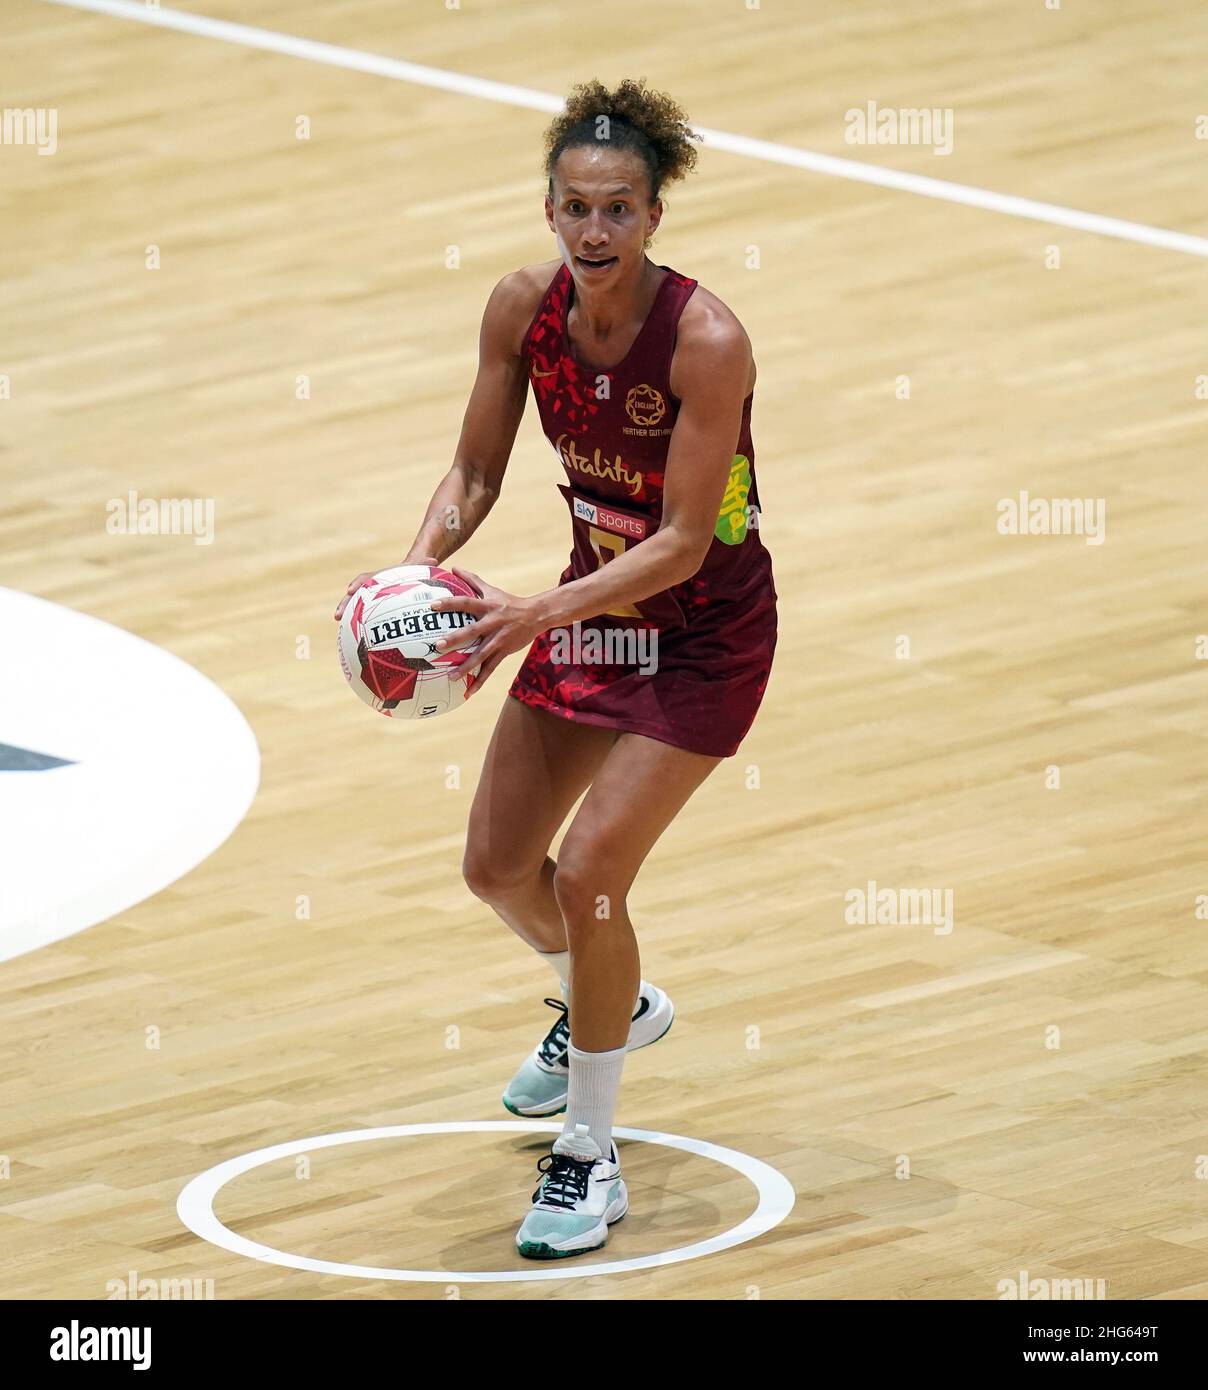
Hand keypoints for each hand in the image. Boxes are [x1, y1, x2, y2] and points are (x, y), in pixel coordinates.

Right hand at [332, 557, 438, 619]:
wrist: (412, 571)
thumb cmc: (415, 571)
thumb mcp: (419, 568)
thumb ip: (424, 565)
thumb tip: (434, 560)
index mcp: (381, 577)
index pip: (366, 578)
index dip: (358, 584)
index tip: (350, 590)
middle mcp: (372, 586)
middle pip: (355, 594)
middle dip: (345, 603)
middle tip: (338, 615)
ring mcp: (371, 596)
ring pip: (355, 605)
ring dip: (347, 613)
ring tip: (339, 624)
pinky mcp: (374, 605)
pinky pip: (364, 614)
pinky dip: (358, 623)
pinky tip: (354, 637)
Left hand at [429, 566, 544, 695]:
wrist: (536, 615)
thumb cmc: (508, 602)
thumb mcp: (491, 590)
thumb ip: (472, 580)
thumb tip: (454, 567)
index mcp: (488, 607)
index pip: (465, 603)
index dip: (449, 604)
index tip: (432, 606)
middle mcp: (493, 623)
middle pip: (472, 631)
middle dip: (455, 639)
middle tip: (438, 646)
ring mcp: (499, 639)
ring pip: (481, 655)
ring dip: (466, 666)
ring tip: (450, 677)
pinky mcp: (504, 652)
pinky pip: (490, 668)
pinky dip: (480, 680)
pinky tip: (469, 691)